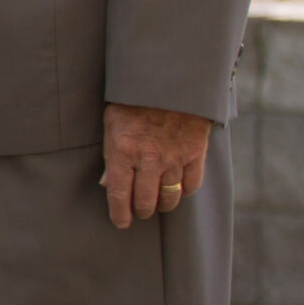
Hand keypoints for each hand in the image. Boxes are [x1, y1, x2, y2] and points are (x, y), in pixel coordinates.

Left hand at [101, 103, 212, 229]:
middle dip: (140, 211)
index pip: (119, 194)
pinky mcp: (195, 153)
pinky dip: (184, 191)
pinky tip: (177, 189)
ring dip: (161, 204)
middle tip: (139, 211)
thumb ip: (111, 155)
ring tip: (157, 202)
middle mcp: (148, 159)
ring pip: (169, 197)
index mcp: (122, 151)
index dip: (119, 214)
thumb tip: (108, 184)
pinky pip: (191, 185)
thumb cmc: (133, 103)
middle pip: (145, 201)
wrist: (167, 81)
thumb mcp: (111, 126)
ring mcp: (174, 157)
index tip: (121, 223)